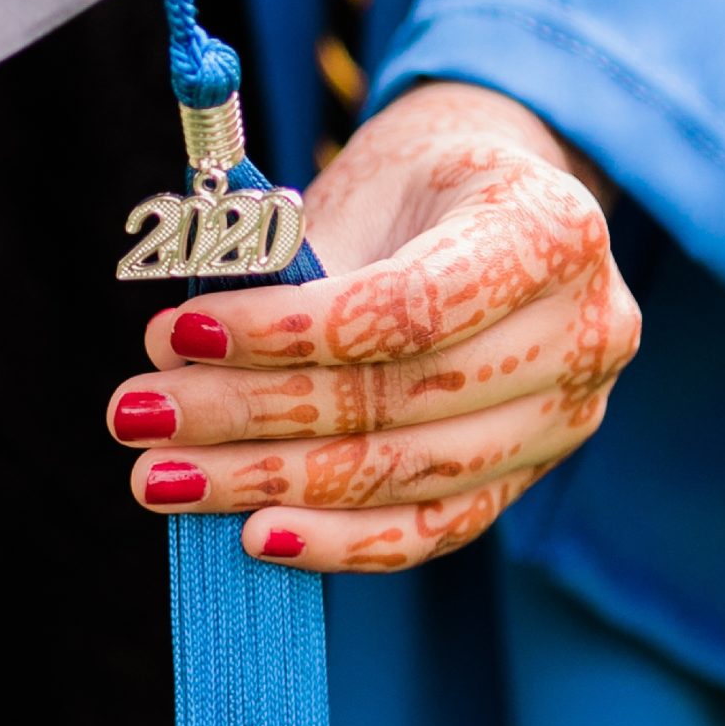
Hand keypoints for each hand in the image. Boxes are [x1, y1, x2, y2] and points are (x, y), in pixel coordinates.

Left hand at [108, 81, 641, 570]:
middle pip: (399, 400)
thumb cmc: (411, 185)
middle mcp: (587, 330)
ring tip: (160, 477)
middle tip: (138, 413)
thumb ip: (284, 268)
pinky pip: (433, 527)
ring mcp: (569, 414)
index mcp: (551, 229)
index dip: (286, 333)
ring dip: (268, 482)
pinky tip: (251, 535)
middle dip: (249, 413)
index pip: (409, 308)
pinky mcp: (531, 474)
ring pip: (406, 474)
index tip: (178, 334)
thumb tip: (176, 354)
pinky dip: (339, 540)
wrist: (492, 203)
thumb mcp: (355, 187)